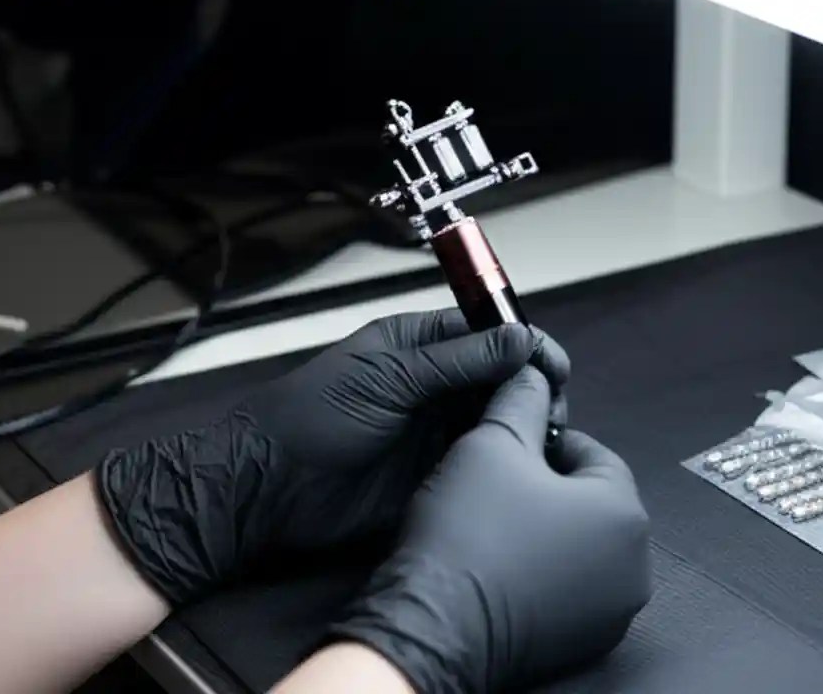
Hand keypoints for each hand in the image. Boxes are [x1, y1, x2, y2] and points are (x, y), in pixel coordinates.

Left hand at [96, 309, 569, 604]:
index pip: (487, 332)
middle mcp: (435, 385)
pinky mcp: (437, 476)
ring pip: (500, 421)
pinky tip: (527, 469)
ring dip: (527, 425)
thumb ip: (457, 360)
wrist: (268, 489)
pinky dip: (507, 462)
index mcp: (419, 345)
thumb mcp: (388, 376)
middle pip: (503, 377)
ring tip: (547, 440)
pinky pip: (483, 464)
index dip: (525, 344)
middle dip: (534, 387)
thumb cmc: (314, 416)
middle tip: (554, 411)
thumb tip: (522, 336)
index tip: (554, 365)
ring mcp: (437, 431)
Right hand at [332, 367, 651, 692]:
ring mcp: (611, 609)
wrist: (431, 626)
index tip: (512, 445)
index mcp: (624, 514)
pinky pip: (569, 587)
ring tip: (495, 522)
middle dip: (548, 486)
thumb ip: (522, 401)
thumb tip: (533, 375)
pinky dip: (542, 570)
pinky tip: (500, 563)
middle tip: (499, 484)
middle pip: (592, 501)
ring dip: (545, 529)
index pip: (595, 453)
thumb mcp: (491, 443)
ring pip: (582, 545)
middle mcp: (632, 566)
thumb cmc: (466, 540)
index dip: (547, 441)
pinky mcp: (582, 640)